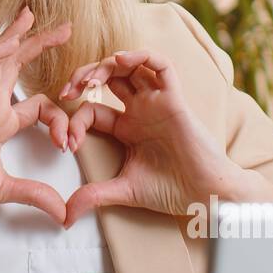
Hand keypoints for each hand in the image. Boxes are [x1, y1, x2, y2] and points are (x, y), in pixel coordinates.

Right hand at [0, 6, 72, 224]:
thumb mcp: (6, 190)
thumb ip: (35, 195)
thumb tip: (63, 213)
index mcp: (0, 124)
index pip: (37, 105)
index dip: (57, 119)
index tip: (65, 145)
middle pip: (16, 67)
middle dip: (38, 46)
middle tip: (65, 28)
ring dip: (17, 38)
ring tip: (33, 16)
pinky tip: (10, 39)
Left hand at [58, 50, 252, 226]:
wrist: (206, 195)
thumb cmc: (172, 191)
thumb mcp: (124, 191)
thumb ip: (94, 196)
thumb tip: (66, 216)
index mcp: (126, 128)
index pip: (92, 110)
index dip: (75, 121)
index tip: (68, 144)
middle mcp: (140, 111)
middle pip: (108, 78)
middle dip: (83, 77)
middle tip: (67, 91)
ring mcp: (157, 102)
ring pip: (130, 66)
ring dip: (106, 65)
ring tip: (90, 79)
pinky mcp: (175, 99)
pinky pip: (162, 66)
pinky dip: (142, 56)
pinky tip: (121, 60)